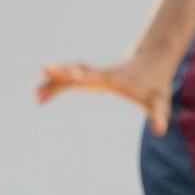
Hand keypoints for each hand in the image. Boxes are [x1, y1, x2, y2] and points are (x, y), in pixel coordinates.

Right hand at [37, 54, 173, 134]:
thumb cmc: (155, 85)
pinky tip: (40, 98)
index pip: (97, 75)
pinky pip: (66, 82)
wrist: (151, 63)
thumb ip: (159, 114)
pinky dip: (53, 87)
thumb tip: (160, 131)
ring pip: (68, 76)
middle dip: (61, 72)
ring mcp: (92, 75)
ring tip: (34, 94)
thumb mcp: (160, 100)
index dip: (85, 74)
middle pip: (77, 71)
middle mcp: (100, 74)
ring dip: (51, 83)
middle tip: (43, 69)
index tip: (72, 74)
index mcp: (115, 78)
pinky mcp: (88, 78)